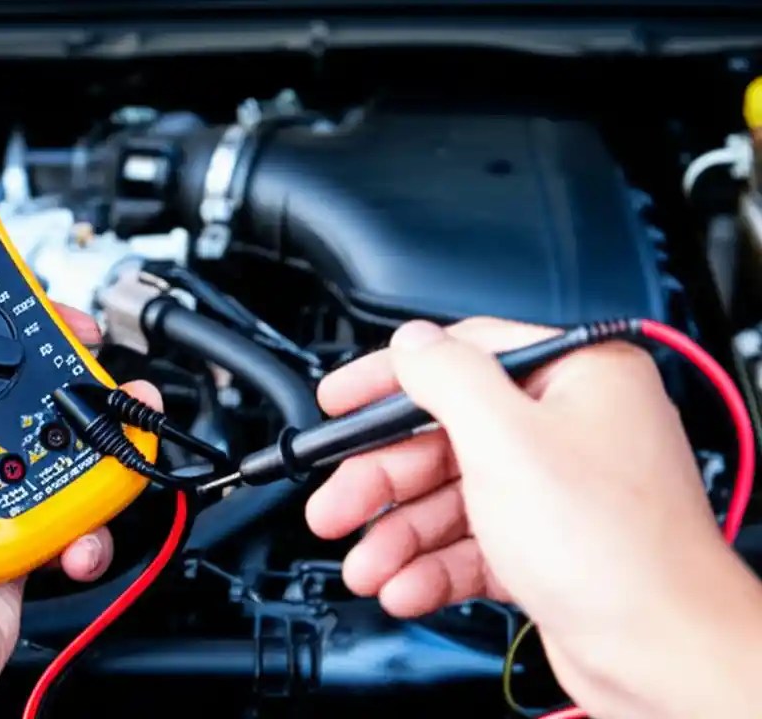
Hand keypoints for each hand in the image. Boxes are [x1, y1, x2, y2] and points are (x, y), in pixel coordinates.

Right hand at [305, 317, 761, 717]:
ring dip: (399, 535)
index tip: (340, 399)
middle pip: (444, 438)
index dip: (389, 380)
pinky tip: (406, 586)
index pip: (463, 356)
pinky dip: (432, 566)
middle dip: (382, 481)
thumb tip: (412, 343)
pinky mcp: (546, 549)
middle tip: (335, 506)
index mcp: (576, 378)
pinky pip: (470, 545)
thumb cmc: (614, 547)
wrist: (662, 654)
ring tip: (367, 565)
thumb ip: (448, 378)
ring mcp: (558, 491)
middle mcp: (569, 428)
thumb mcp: (506, 440)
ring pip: (450, 499)